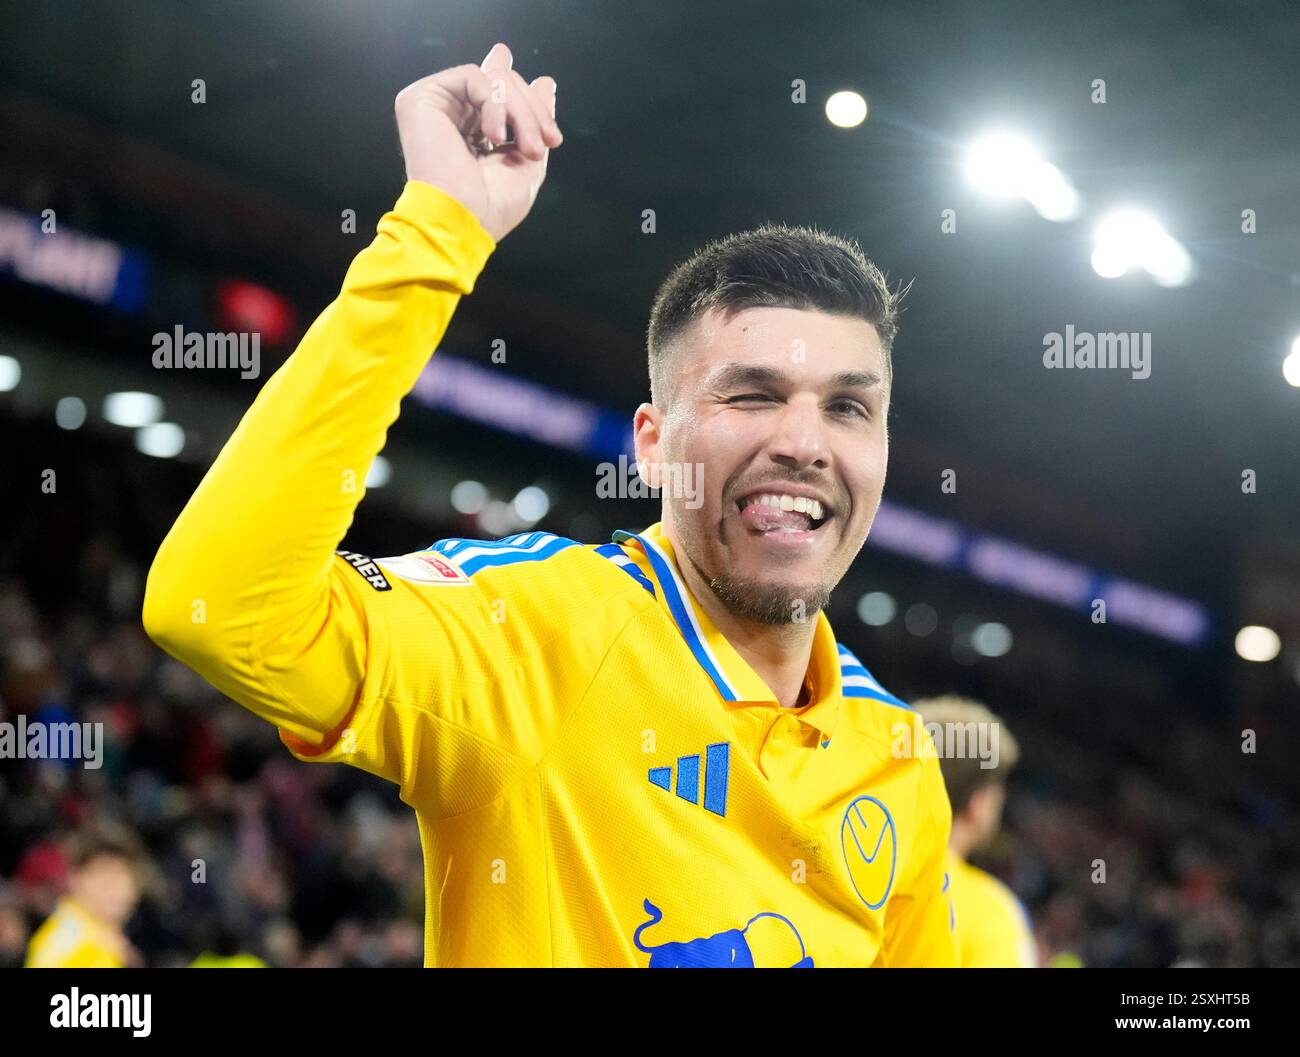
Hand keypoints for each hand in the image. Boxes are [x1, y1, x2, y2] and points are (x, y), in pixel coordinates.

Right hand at [394, 42, 562, 242]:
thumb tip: (546, 81)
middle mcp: (452, 115)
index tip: (549, 109)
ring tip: (528, 147)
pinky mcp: (421, 98)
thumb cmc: (493, 206)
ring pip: (492, 79)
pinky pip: (472, 77)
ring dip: (521, 111)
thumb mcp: (527, 162)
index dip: (525, 95)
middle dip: (533, 111)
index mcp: (471, 129)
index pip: (501, 93)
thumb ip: (533, 121)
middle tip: (546, 143)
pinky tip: (494, 136)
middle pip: (503, 84)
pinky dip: (495, 103)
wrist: (463, 222)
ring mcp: (436, 106)